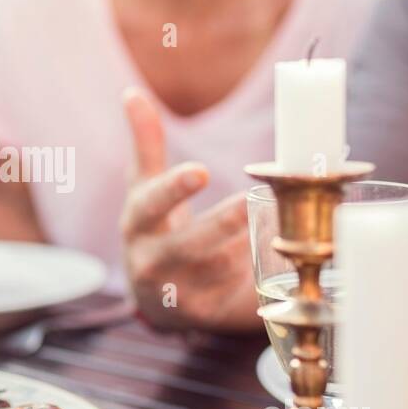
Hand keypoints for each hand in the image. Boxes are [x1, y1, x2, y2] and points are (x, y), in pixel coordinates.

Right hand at [120, 89, 260, 332]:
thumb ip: (145, 143)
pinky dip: (257, 272)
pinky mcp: (203, 315)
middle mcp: (151, 261)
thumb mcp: (145, 190)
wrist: (156, 298)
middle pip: (190, 243)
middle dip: (223, 223)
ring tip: (276, 221)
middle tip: (253, 199)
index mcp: (137, 224)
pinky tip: (273, 256)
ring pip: (222, 265)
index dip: (174, 188)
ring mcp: (177, 292)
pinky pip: (236, 292)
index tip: (200, 171)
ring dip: (251, 244)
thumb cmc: (155, 230)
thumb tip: (131, 93)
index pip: (151, 204)